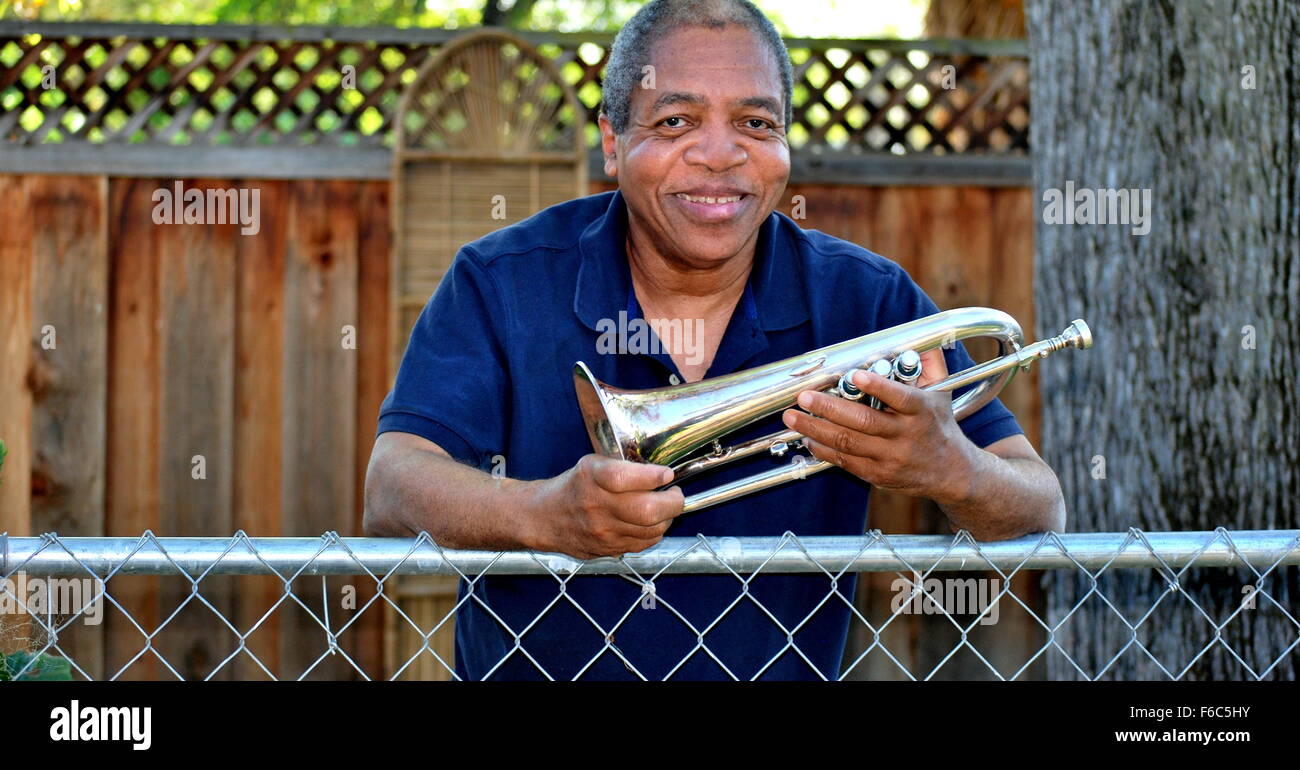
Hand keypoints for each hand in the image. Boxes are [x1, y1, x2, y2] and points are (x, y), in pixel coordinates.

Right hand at [528, 454, 684, 558]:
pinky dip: (655, 532)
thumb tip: (662, 474)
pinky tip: (652, 522)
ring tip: (665, 507)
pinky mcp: (608, 549)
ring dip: (667, 518)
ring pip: (651, 530)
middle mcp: (596, 506)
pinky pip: (644, 543)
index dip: (652, 476)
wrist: (544, 518)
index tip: (666, 473)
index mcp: (591, 477)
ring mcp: (602, 532)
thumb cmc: (575, 486)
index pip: (624, 478)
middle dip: (672, 501)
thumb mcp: (592, 464)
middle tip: (674, 494)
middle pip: (646, 510)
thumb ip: (623, 467)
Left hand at [780, 348, 973, 503]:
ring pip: (848, 443)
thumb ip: (929, 363)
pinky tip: (806, 437)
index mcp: (921, 411)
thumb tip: (916, 337)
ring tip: (792, 417)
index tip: (855, 376)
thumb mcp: (942, 392)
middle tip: (803, 396)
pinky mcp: (878, 475)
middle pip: (863, 422)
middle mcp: (905, 436)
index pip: (900, 398)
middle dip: (829, 408)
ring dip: (816, 429)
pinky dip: (823, 449)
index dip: (878, 388)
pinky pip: (845, 461)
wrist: (949, 473)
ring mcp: (890, 458)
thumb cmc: (938, 424)